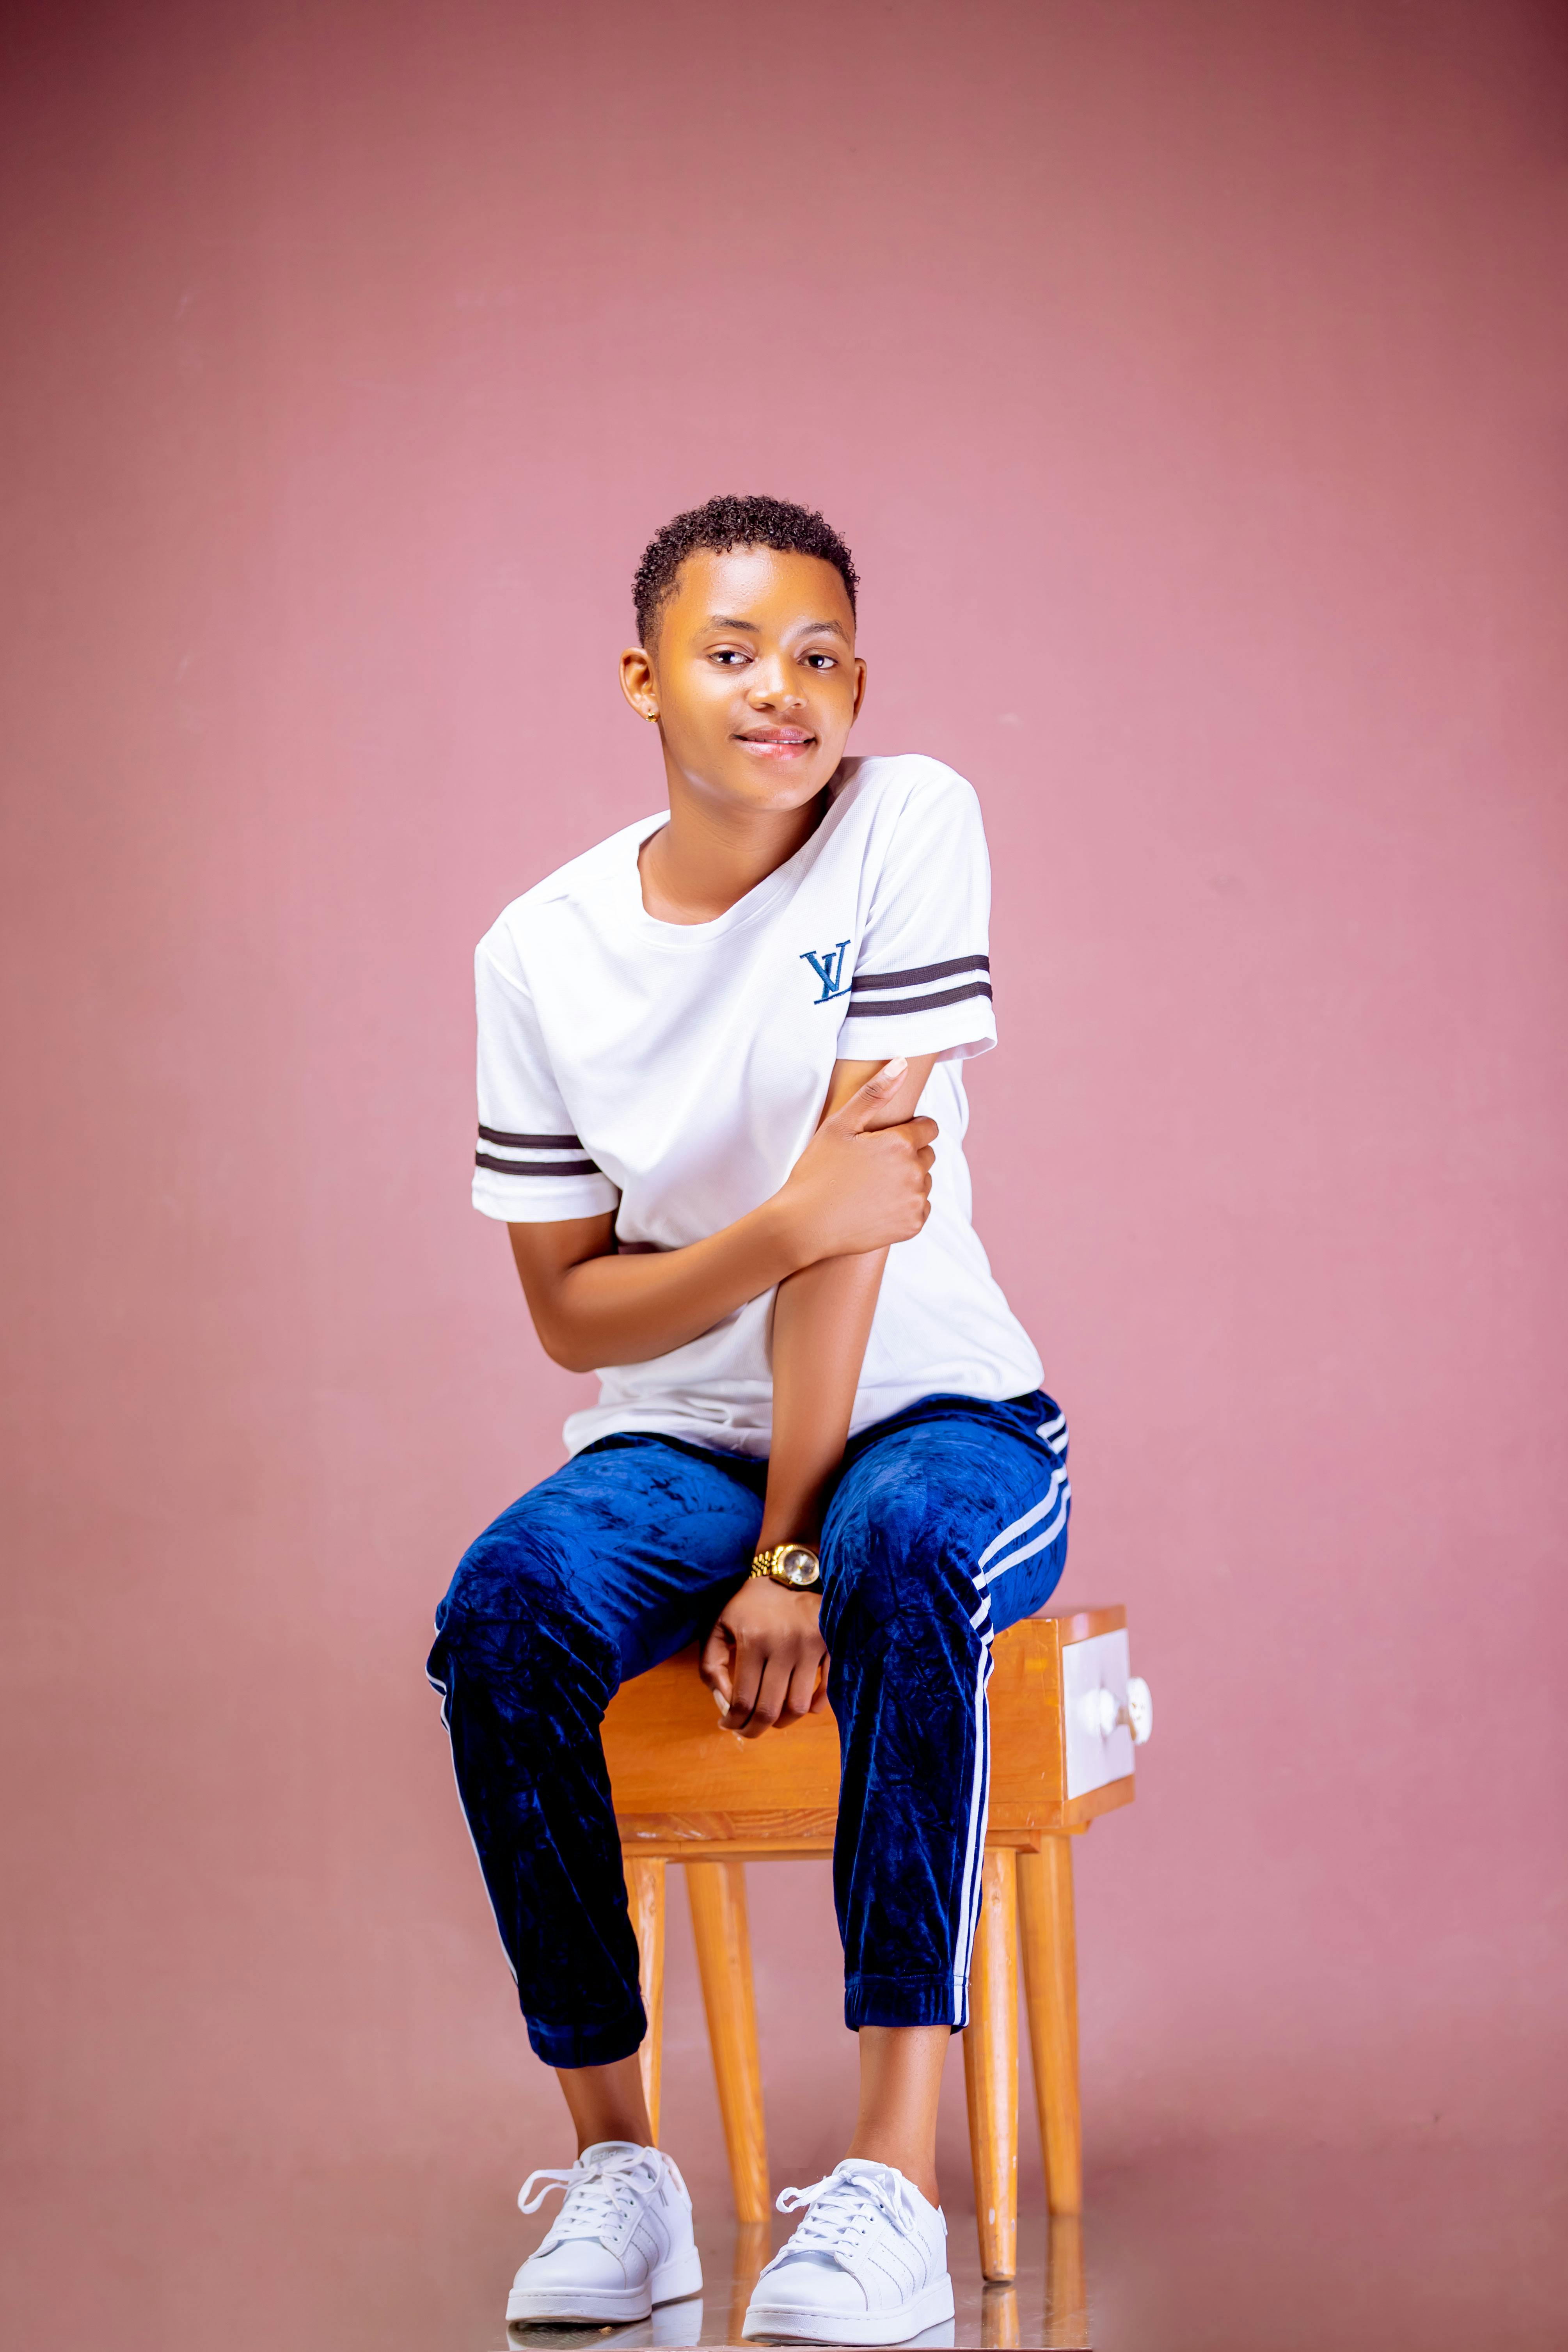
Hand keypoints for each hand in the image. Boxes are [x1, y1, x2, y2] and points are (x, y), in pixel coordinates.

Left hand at [699, 1576, 830, 1738]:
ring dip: (782, 1721)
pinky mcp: (830, 1646)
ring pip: (798, 1706)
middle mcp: (784, 1645)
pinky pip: (827, 1690)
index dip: (733, 1720)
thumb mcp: (718, 1626)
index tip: (727, 1724)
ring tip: (770, 1718)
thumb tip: (724, 1704)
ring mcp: (811, 1647)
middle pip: (771, 1709)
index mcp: (753, 1639)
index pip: (743, 1700)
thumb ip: (711, 1665)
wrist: (788, 1574)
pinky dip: (813, 1706)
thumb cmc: (747, 1604)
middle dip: (754, 1729)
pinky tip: (798, 1706)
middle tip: (746, 1730)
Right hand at [778, 1059, 936, 1262]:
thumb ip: (874, 1092)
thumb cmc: (817, 1171)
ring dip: (907, 1181)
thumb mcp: (840, 1125)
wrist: (804, 1225)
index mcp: (901, 1144)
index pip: (929, 1128)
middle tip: (872, 1165)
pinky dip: (905, 1206)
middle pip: (927, 1155)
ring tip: (872, 1186)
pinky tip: (877, 1206)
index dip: (908, 1131)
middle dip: (908, 1155)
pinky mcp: (912, 1226)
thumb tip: (902, 1062)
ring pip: (924, 1182)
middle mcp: (915, 1173)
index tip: (885, 1140)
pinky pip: (920, 1208)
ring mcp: (915, 1201)